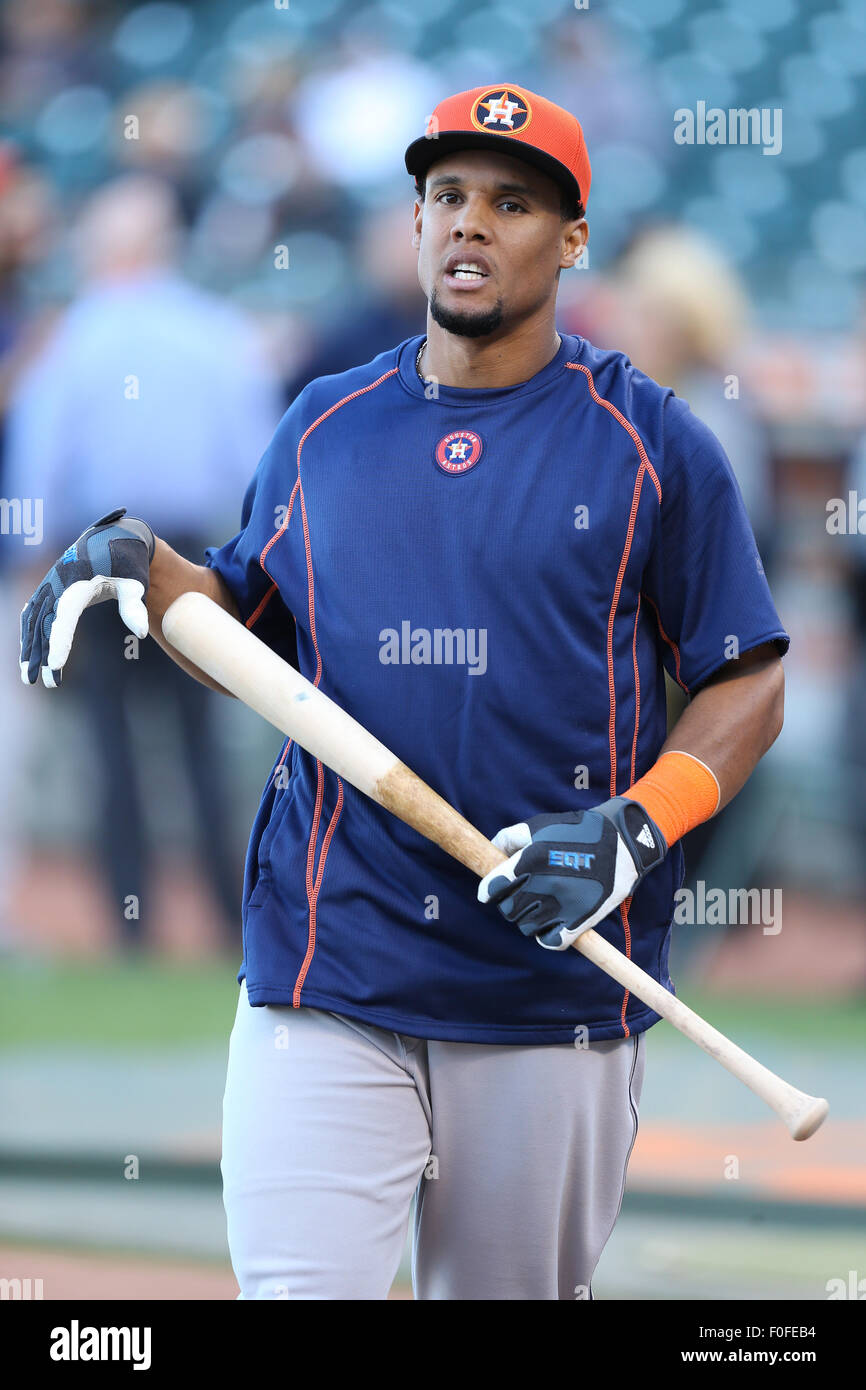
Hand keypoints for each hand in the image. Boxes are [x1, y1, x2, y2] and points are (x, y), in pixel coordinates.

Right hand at [19, 508, 154, 687]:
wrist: (113, 538)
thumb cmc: (128, 562)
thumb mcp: (135, 582)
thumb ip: (135, 606)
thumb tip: (142, 633)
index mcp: (80, 579)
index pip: (67, 614)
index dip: (60, 640)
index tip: (56, 665)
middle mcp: (59, 581)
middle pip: (46, 623)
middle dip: (42, 654)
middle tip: (46, 683)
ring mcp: (50, 584)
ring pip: (35, 621)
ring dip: (30, 649)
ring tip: (30, 678)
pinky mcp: (49, 587)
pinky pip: (33, 613)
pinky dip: (29, 634)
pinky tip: (26, 654)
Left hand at [477, 797, 666, 949]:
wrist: (622, 843)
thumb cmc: (578, 831)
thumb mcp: (541, 825)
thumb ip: (510, 837)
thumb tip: (491, 850)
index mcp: (531, 859)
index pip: (494, 888)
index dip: (488, 891)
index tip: (490, 892)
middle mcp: (544, 884)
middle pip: (508, 910)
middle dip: (508, 904)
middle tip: (519, 896)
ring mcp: (563, 904)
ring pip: (526, 927)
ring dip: (526, 920)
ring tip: (536, 907)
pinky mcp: (580, 920)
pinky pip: (550, 941)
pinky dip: (545, 936)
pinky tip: (549, 924)